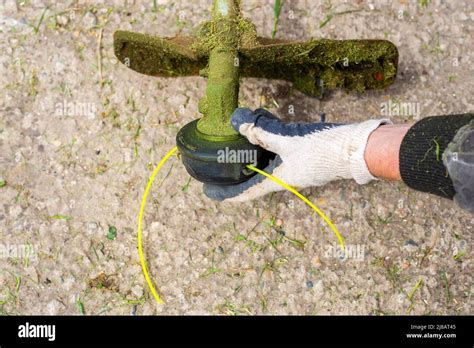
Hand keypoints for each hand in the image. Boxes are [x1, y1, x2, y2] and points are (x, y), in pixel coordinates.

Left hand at [203, 108, 389, 201]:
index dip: (227, 194)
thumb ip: (261, 130)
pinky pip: (280, 149)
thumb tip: (237, 119)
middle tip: (221, 155)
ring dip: (254, 145)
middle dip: (238, 164)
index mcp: (279, 180)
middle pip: (254, 172)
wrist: (358, 147)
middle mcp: (285, 176)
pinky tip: (265, 122)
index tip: (209, 193)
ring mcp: (295, 166)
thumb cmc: (324, 148)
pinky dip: (270, 138)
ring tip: (241, 132)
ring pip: (267, 158)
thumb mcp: (288, 138)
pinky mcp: (304, 155)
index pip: (247, 191)